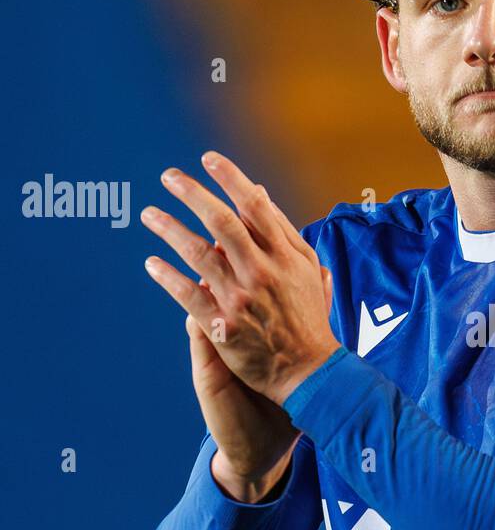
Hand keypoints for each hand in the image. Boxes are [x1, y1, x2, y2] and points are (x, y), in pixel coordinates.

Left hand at [141, 152, 340, 405]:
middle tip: (168, 177)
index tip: (208, 159)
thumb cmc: (308, 315)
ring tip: (149, 214)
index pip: (254, 206)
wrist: (309, 370)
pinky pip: (188, 295)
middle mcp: (262, 272)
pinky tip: (151, 263)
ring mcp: (241, 299)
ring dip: (170, 229)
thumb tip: (257, 192)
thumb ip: (281, 230)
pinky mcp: (224, 326)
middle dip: (192, 194)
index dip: (230, 178)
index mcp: (284, 255)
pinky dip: (168, 277)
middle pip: (221, 222)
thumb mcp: (306, 268)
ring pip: (198, 254)